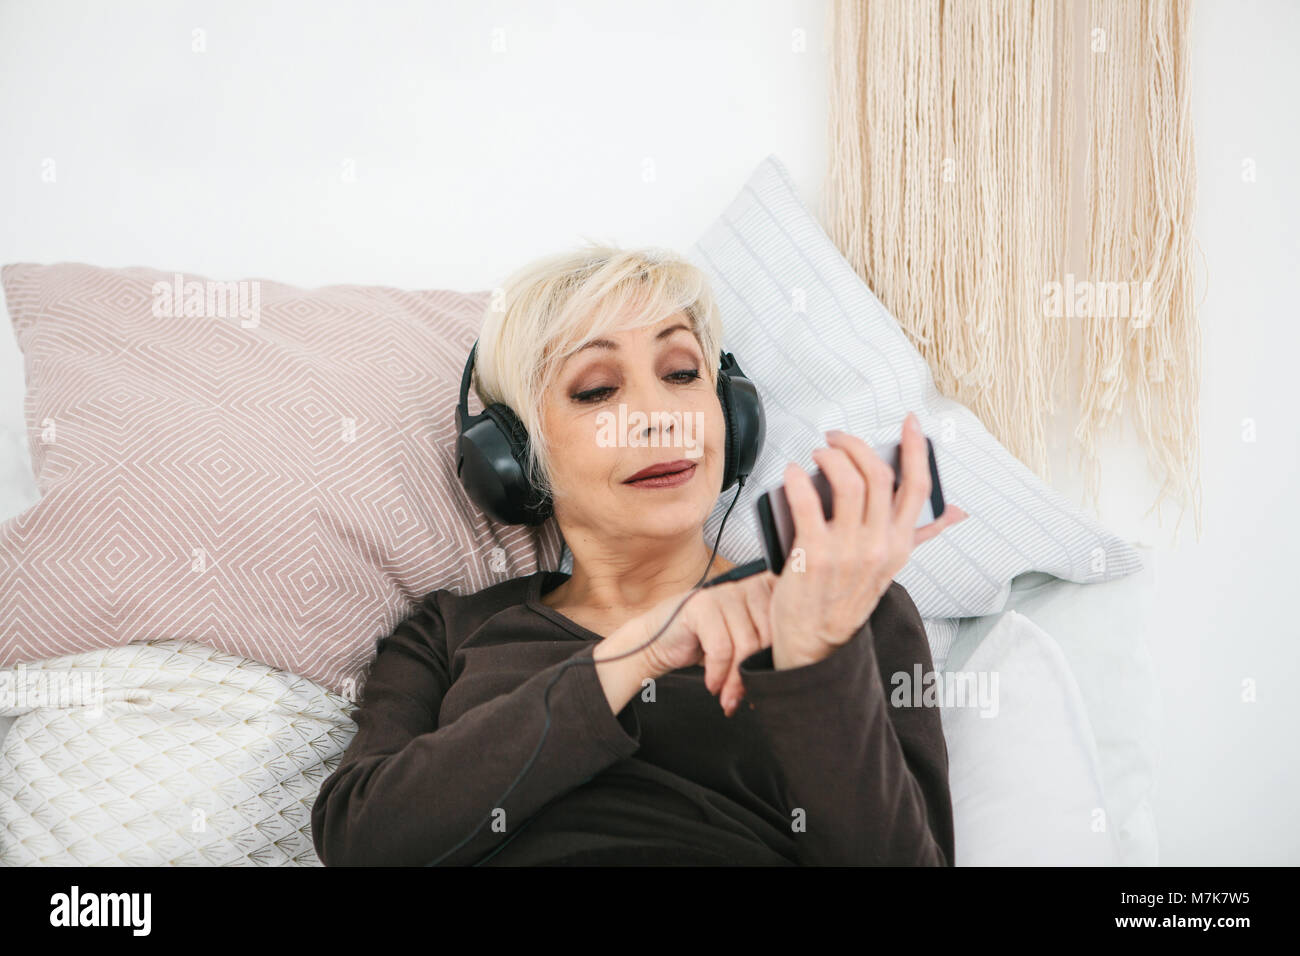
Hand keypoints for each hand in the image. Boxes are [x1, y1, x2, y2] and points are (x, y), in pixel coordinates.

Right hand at [630, 572, 776, 716]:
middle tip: (746, 698)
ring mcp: (725, 593)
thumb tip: (786, 680)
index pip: (786, 628)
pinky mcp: (702, 604)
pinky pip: (722, 648)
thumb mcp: (743, 645)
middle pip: (767, 639)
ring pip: (745, 645)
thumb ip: (765, 650)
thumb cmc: (704, 644)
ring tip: (728, 699)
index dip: (778, 661)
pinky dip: (718, 672)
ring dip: (736, 680)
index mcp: (766, 591)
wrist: (658, 641)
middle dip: (756, 676)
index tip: (769, 688)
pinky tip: (711, 684)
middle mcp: (749, 586)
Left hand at [768, 411, 968, 669]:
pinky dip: (799, 480)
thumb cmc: (848, 599)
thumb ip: (920, 534)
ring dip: (830, 457)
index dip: (916, 448)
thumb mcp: (892, 566)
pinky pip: (807, 504)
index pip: (918, 487)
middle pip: (878, 475)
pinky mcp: (813, 556)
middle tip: (836, 438)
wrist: (817, 643)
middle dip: (856, 445)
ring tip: (818, 453)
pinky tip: (793, 472)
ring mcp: (846, 551)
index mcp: (900, 543)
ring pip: (847, 482)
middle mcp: (878, 545)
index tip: (910, 422)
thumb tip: (957, 512)